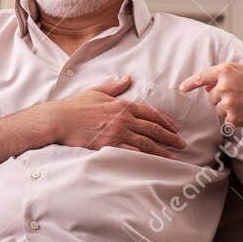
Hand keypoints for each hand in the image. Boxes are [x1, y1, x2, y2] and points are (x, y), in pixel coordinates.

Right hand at [43, 75, 185, 157]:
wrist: (60, 119)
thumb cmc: (76, 106)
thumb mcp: (96, 91)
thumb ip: (115, 86)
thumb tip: (127, 78)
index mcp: (122, 104)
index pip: (150, 113)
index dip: (165, 120)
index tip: (175, 127)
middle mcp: (123, 118)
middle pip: (153, 128)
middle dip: (170, 137)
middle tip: (182, 144)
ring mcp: (117, 132)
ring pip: (146, 142)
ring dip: (163, 150)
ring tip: (174, 156)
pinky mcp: (110, 145)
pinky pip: (132, 153)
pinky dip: (146, 158)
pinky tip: (154, 163)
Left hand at [180, 62, 242, 133]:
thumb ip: (226, 75)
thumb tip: (207, 86)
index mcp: (226, 70)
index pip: (202, 76)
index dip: (190, 83)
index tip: (182, 88)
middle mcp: (224, 85)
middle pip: (211, 97)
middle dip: (222, 98)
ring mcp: (228, 102)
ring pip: (219, 110)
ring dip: (229, 110)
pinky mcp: (233, 118)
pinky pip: (227, 121)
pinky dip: (236, 120)